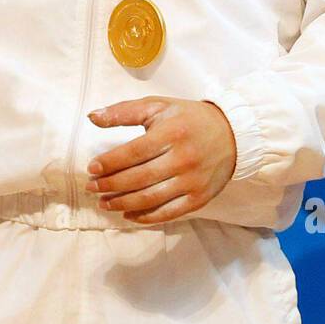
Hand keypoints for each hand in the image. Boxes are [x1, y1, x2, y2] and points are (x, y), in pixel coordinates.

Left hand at [84, 96, 236, 224]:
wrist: (233, 135)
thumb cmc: (189, 118)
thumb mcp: (158, 106)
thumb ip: (124, 111)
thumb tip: (92, 117)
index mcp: (171, 133)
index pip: (133, 153)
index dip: (109, 163)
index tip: (91, 169)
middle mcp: (183, 159)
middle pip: (138, 178)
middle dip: (110, 186)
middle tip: (92, 187)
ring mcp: (192, 181)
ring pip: (150, 198)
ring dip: (122, 204)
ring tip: (104, 203)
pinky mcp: (199, 198)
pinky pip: (168, 213)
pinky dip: (145, 217)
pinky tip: (128, 214)